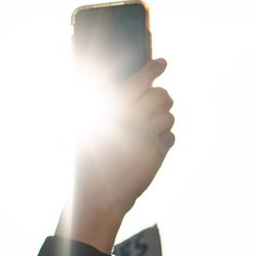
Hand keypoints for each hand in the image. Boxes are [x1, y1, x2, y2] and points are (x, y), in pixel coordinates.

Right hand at [67, 57, 175, 249]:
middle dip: (162, 98)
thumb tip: (122, 87)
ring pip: (169, 115)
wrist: (98, 194)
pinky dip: (164, 140)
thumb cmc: (88, 159)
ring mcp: (145, 135)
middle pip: (161, 95)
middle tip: (160, 102)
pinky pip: (171, 136)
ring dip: (163, 119)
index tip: (163, 62)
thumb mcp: (84, 127)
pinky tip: (150, 147)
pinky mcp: (157, 152)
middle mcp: (130, 117)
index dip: (152, 69)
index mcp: (111, 107)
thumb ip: (104, 106)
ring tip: (150, 128)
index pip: (138, 80)